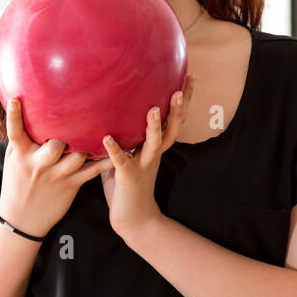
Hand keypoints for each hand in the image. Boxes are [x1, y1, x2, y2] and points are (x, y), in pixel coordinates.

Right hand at [0, 96, 113, 238]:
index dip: (13, 116)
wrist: (22, 220)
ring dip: (89, 143)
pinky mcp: (71, 185)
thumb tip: (24, 113)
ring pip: (78, 156)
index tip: (16, 100)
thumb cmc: (17, 185)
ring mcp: (56, 176)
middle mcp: (38, 165)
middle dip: (63, 137)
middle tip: (72, 125)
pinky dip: (106, 159)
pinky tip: (120, 149)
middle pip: (54, 147)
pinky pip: (92, 170)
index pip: (14, 133)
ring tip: (104, 127)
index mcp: (21, 156)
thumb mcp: (14, 161)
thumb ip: (21, 140)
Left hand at [100, 75, 194, 246]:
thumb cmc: (126, 185)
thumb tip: (107, 111)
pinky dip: (115, 150)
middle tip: (182, 88)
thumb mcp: (125, 155)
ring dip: (155, 127)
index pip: (173, 119)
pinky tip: (106, 138)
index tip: (189, 77)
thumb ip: (122, 135)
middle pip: (172, 128)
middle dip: (178, 109)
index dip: (183, 100)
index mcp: (155, 147)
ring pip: (154, 143)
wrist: (133, 219)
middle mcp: (153, 154)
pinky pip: (122, 162)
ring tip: (154, 109)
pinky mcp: (128, 177)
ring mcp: (143, 165)